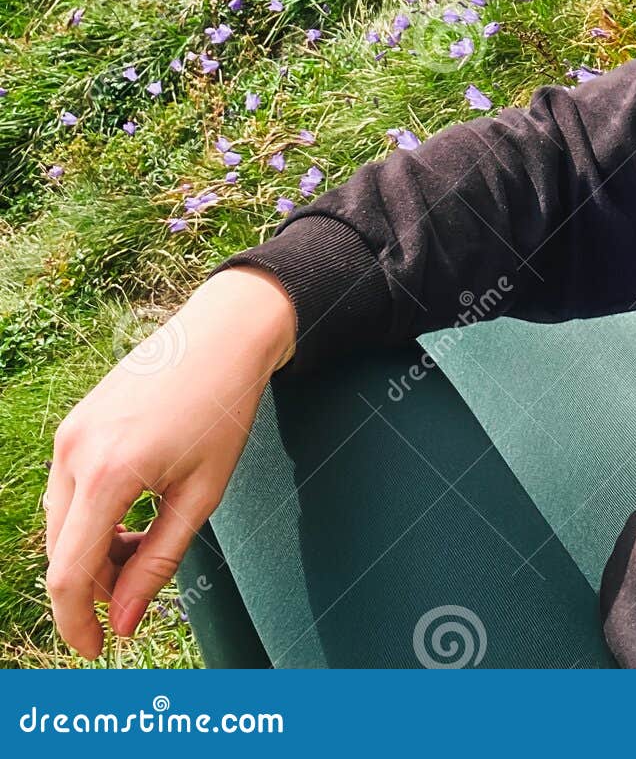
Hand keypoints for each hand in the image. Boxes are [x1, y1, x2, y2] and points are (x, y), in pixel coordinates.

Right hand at [43, 265, 296, 659]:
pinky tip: (133, 512)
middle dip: (96, 584)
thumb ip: (159, 562)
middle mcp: (75, 452)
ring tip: (147, 540)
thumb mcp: (201, 495)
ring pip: (62, 522)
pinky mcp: (75, 423)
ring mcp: (69, 434)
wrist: (224, 333)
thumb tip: (123, 623)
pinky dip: (92, 516)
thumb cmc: (223, 410)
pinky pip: (68, 489)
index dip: (77, 624)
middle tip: (144, 584)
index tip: (99, 651)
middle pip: (63, 551)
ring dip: (94, 550)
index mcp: (108, 473)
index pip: (69, 573)